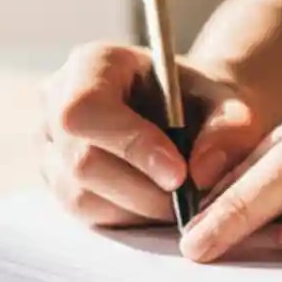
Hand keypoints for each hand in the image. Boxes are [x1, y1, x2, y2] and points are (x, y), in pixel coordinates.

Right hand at [40, 43, 266, 226]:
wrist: (192, 116)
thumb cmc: (204, 102)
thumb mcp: (231, 104)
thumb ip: (230, 130)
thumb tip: (201, 172)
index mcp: (93, 64)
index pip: (87, 108)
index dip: (129, 144)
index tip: (179, 174)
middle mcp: (56, 101)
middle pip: (81, 160)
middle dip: (143, 188)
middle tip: (191, 198)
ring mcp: (50, 145)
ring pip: (81, 195)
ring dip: (138, 208)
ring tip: (180, 199)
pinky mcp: (58, 180)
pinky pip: (85, 214)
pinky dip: (128, 217)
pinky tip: (157, 201)